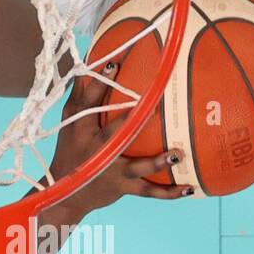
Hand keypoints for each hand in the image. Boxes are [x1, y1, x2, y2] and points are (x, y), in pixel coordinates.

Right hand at [45, 63, 191, 215]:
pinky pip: (148, 191)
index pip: (90, 100)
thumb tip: (92, 59)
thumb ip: (81, 93)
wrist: (63, 193)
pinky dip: (169, 192)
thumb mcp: (69, 122)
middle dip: (133, 119)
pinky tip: (190, 188)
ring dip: (156, 162)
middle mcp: (96, 147)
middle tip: (154, 106)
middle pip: (115, 131)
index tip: (116, 63)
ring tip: (176, 154)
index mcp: (81, 127)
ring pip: (136, 166)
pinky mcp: (122, 186)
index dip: (101, 81)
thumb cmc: (71, 149)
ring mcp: (110, 168)